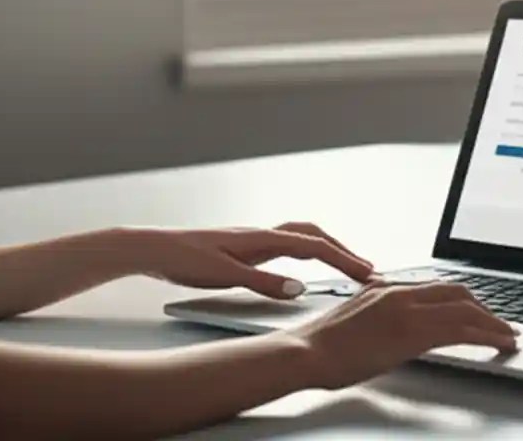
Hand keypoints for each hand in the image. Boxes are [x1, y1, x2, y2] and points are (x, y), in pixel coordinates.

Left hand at [140, 222, 374, 298]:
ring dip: (327, 247)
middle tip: (366, 269)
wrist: (156, 247)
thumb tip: (299, 289)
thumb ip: (263, 282)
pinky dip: (308, 249)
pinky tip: (306, 261)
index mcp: (262, 239)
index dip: (344, 259)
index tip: (366, 273)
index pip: (314, 247)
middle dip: (343, 250)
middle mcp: (262, 234)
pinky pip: (288, 243)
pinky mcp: (246, 247)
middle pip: (314, 235)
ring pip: (302, 236)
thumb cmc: (185, 258)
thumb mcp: (225, 275)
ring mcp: (254, 239)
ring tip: (346, 263)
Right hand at [286, 280, 519, 389]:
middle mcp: (399, 291)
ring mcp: (407, 309)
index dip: (462, 300)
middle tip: (499, 325)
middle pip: (456, 291)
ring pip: (465, 308)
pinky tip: (497, 345)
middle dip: (483, 308)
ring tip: (508, 337)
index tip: (477, 312)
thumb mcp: (354, 320)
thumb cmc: (321, 345)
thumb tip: (393, 326)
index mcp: (384, 287)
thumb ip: (377, 316)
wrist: (306, 352)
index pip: (434, 287)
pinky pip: (460, 330)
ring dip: (492, 323)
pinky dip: (485, 335)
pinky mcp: (412, 331)